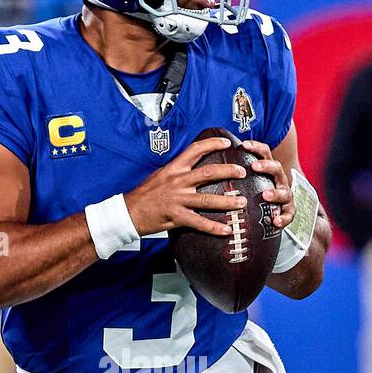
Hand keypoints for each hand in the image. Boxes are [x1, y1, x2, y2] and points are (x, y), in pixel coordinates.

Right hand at [124, 136, 247, 237]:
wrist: (128, 212)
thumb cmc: (144, 195)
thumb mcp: (159, 176)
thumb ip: (176, 171)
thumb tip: (190, 167)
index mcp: (174, 169)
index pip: (195, 150)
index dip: (212, 143)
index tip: (226, 143)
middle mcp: (177, 182)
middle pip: (208, 173)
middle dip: (228, 171)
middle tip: (243, 172)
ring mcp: (177, 200)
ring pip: (207, 200)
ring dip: (228, 202)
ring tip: (242, 203)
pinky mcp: (176, 217)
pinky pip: (199, 223)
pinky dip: (214, 227)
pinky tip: (226, 230)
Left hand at [242, 139, 293, 229]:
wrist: (275, 208)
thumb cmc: (257, 191)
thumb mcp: (249, 179)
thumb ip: (236, 172)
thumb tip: (211, 159)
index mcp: (269, 169)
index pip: (265, 153)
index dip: (256, 148)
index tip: (244, 145)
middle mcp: (279, 180)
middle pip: (277, 168)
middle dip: (266, 166)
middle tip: (255, 166)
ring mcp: (285, 195)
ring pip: (285, 192)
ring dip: (276, 193)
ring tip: (265, 195)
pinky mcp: (288, 211)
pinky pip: (289, 214)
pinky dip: (284, 218)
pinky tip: (276, 222)